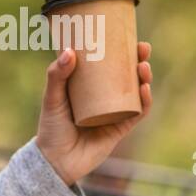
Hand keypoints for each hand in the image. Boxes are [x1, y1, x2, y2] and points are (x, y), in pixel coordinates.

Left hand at [36, 40, 152, 186]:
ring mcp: (115, 112)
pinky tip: (145, 90)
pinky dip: (144, 102)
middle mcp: (106, 97)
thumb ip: (57, 75)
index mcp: (90, 85)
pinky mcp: (121, 128)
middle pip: (127, 74)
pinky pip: (137, 113)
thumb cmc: (51, 127)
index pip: (109, 63)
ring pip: (136, 91)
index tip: (127, 34)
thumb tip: (70, 51)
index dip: (121, 49)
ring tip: (143, 67)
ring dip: (144, 78)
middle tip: (142, 49)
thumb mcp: (52, 98)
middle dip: (138, 60)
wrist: (56, 161)